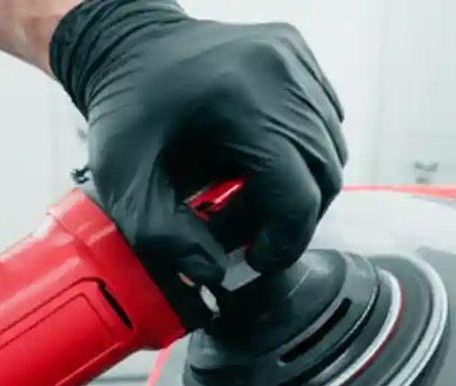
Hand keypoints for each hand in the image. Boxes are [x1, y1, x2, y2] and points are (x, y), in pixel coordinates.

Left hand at [51, 0, 346, 287]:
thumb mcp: (124, 181)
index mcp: (240, 100)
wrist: (124, 43)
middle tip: (249, 238)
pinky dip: (302, 153)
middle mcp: (279, 73)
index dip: (283, 241)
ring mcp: (294, 59)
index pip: (297, 193)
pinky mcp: (299, 55)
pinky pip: (324, 121)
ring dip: (299, 188)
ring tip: (247, 200)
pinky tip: (260, 161)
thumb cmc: (125, 108)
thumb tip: (213, 272)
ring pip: (331, 150)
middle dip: (292, 220)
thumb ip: (164, 238)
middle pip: (323, 175)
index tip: (254, 259)